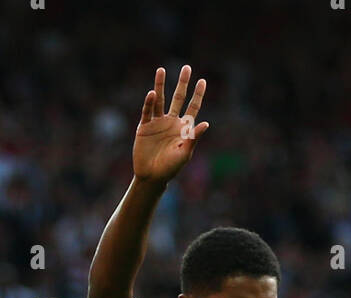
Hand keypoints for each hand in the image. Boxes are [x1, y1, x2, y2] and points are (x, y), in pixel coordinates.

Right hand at [133, 65, 208, 183]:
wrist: (151, 177)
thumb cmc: (171, 168)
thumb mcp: (184, 153)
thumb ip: (194, 138)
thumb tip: (206, 124)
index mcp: (183, 128)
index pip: (192, 107)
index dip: (198, 95)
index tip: (202, 81)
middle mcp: (171, 122)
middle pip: (178, 98)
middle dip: (182, 83)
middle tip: (186, 68)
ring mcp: (157, 123)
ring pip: (160, 100)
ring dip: (160, 86)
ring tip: (161, 70)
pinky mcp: (144, 127)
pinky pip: (147, 112)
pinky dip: (149, 103)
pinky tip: (151, 94)